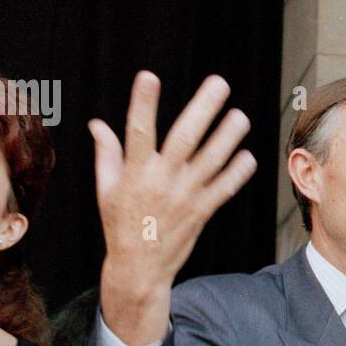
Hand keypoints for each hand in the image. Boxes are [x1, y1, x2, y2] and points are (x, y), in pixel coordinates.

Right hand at [89, 71, 256, 343]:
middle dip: (203, 109)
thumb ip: (107, 154)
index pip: (138, 130)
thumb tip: (98, 124)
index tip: (149, 77)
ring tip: (241, 117)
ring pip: (211, 160)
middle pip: (185, 138)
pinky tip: (247, 156)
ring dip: (228, 137)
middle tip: (219, 84)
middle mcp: (161, 180)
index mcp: (135, 172)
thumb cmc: (121, 226)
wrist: (139, 268)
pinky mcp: (202, 211)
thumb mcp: (106, 190)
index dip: (143, 103)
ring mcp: (184, 196)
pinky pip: (224, 188)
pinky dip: (237, 172)